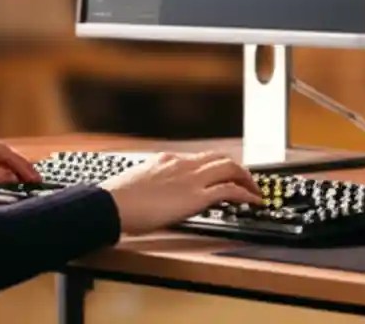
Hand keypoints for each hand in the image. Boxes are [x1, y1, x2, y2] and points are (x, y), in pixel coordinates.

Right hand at [98, 152, 262, 234]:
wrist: (110, 205)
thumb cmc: (117, 199)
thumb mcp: (139, 180)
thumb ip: (154, 181)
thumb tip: (157, 191)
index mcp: (167, 159)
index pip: (200, 159)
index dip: (215, 167)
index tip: (222, 175)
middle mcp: (182, 164)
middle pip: (220, 158)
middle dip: (237, 168)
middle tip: (246, 179)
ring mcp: (191, 178)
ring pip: (230, 168)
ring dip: (246, 178)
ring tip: (254, 190)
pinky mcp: (196, 196)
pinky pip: (230, 190)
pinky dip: (246, 193)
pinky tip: (253, 201)